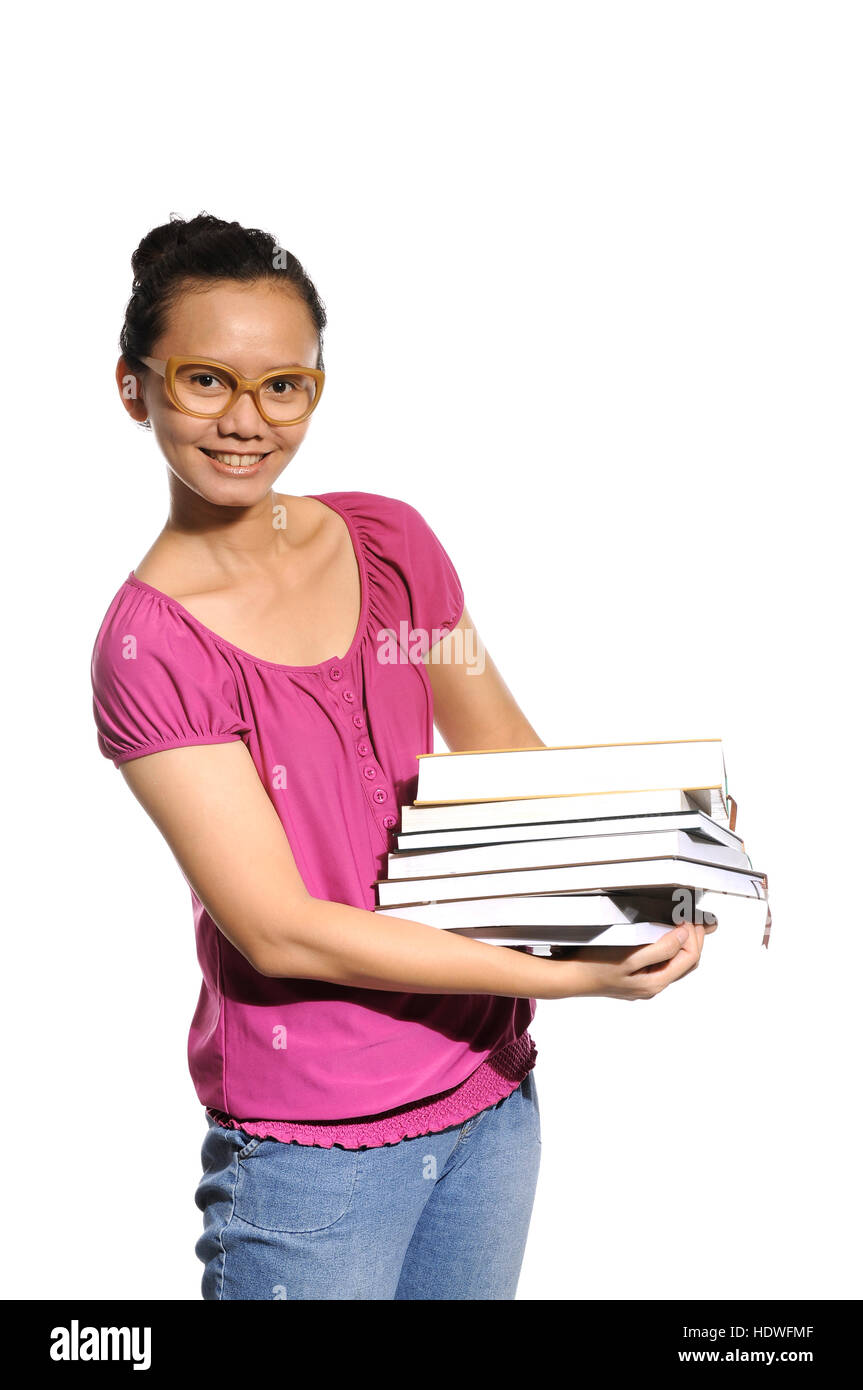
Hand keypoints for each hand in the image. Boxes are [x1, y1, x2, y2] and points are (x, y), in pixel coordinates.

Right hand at [543, 921, 707, 1000]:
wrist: (568, 976)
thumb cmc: (593, 966)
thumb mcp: (629, 955)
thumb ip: (661, 948)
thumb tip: (684, 935)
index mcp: (655, 983)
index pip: (690, 958)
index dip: (695, 935)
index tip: (691, 915)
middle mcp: (652, 986)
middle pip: (686, 962)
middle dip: (695, 938)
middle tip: (694, 916)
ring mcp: (644, 983)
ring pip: (675, 963)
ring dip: (684, 942)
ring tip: (685, 923)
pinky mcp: (635, 977)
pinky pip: (662, 962)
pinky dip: (670, 947)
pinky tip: (665, 935)